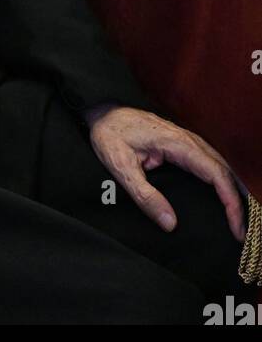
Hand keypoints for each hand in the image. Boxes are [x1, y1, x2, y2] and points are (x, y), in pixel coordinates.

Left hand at [86, 106, 245, 242]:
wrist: (100, 112)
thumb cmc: (109, 135)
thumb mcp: (121, 168)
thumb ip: (145, 196)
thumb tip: (170, 224)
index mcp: (176, 143)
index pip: (215, 173)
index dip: (230, 200)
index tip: (236, 225)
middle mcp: (186, 138)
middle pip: (223, 169)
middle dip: (237, 199)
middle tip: (241, 229)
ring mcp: (185, 138)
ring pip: (219, 163)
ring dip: (232, 188)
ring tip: (239, 216)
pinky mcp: (180, 142)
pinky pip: (209, 160)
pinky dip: (221, 178)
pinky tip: (224, 192)